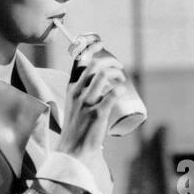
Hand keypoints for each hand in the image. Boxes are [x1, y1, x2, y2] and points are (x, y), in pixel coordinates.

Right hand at [59, 36, 124, 158]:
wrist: (73, 150)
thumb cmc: (77, 128)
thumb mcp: (74, 105)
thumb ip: (82, 93)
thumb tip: (99, 81)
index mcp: (71, 88)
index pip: (78, 60)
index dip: (90, 47)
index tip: (100, 43)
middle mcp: (77, 92)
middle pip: (94, 65)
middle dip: (110, 61)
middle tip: (119, 67)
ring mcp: (87, 103)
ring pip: (102, 75)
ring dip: (116, 72)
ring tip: (122, 78)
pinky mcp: (97, 114)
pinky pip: (112, 94)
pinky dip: (120, 89)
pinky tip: (123, 90)